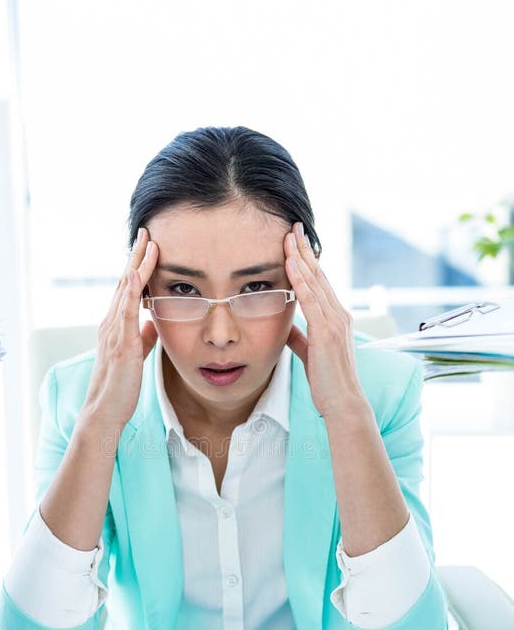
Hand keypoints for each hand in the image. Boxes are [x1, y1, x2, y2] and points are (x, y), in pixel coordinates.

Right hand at [81, 227, 159, 432]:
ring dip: (136, 264)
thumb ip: (143, 336)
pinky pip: (125, 312)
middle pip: (125, 282)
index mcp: (116, 325)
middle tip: (147, 230)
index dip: (137, 265)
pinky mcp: (120, 344)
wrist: (105, 411)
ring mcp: (114, 332)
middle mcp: (111, 323)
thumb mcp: (136, 354)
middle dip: (136, 255)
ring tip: (147, 241)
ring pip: (126, 291)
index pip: (128, 289)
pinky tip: (135, 273)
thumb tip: (153, 321)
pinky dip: (131, 291)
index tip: (148, 244)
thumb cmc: (121, 387)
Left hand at [284, 221, 368, 420]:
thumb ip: (299, 336)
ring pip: (315, 281)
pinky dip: (300, 278)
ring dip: (301, 257)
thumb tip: (286, 326)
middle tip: (293, 226)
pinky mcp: (327, 331)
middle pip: (319, 275)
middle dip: (305, 249)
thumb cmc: (327, 382)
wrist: (343, 403)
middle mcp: (339, 314)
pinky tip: (290, 263)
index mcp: (336, 318)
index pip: (320, 283)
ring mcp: (335, 321)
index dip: (308, 261)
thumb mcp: (310, 353)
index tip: (296, 242)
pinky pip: (311, 298)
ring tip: (288, 236)